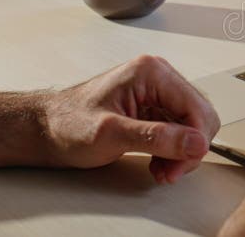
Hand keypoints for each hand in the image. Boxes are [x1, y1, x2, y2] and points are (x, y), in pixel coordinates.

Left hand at [43, 55, 220, 183]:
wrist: (45, 129)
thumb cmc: (67, 123)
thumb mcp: (111, 134)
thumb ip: (156, 138)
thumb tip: (195, 142)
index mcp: (152, 73)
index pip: (197, 107)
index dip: (196, 140)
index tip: (183, 164)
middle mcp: (159, 78)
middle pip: (199, 117)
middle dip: (189, 148)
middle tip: (171, 171)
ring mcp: (158, 93)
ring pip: (192, 127)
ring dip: (182, 153)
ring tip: (163, 170)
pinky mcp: (154, 108)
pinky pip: (179, 131)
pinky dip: (173, 152)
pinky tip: (158, 163)